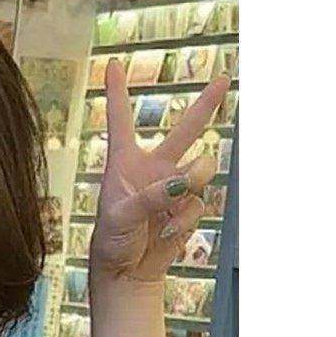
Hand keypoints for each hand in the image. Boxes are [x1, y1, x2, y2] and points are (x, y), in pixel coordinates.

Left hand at [89, 60, 230, 286]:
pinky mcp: (186, 207)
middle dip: (205, 105)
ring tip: (178, 196)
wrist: (126, 273)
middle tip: (223, 79)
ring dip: (195, 180)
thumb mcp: (121, 216)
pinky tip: (168, 231)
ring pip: (201, 170)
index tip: (113, 64)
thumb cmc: (111, 241)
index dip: (117, 92)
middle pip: (184, 130)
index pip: (121, 120)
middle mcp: (152, 168)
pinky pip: (198, 203)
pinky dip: (186, 218)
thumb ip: (152, 196)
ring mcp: (172, 187)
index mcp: (124, 163)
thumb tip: (184, 182)